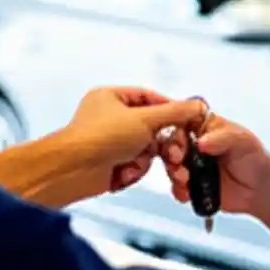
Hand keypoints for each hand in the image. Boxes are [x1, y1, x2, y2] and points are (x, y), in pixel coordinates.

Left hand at [64, 87, 207, 193]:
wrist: (72, 171)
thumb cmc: (97, 138)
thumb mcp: (144, 120)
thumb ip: (174, 113)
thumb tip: (197, 106)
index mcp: (111, 97)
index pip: (150, 97)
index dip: (170, 108)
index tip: (188, 118)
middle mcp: (109, 118)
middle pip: (151, 127)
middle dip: (159, 142)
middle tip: (169, 150)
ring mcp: (109, 142)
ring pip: (146, 149)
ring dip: (144, 159)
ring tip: (134, 161)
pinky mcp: (110, 163)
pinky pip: (136, 164)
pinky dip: (133, 170)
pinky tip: (123, 172)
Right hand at [161, 112, 269, 215]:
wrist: (259, 188)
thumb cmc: (253, 156)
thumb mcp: (242, 140)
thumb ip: (222, 138)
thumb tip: (201, 142)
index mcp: (202, 124)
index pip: (179, 116)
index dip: (170, 121)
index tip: (170, 132)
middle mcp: (192, 141)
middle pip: (169, 141)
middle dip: (170, 150)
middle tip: (178, 159)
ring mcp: (189, 163)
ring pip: (169, 164)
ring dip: (173, 171)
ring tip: (185, 179)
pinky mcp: (189, 183)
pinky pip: (175, 186)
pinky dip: (178, 190)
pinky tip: (187, 193)